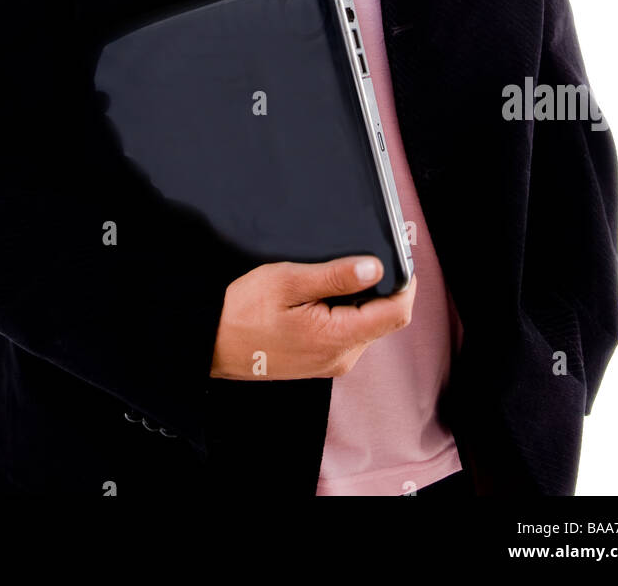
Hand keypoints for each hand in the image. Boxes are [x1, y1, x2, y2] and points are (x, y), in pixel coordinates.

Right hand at [209, 256, 416, 379]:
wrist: (212, 343)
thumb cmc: (243, 312)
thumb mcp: (288, 281)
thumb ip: (335, 276)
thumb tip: (374, 267)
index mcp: (338, 338)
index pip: (397, 313)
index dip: (405, 282)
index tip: (399, 256)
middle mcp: (342, 356)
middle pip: (385, 318)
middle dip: (382, 286)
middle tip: (364, 256)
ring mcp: (333, 361)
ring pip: (368, 324)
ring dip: (362, 297)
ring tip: (336, 274)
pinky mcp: (322, 360)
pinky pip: (349, 332)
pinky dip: (346, 310)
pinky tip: (323, 294)